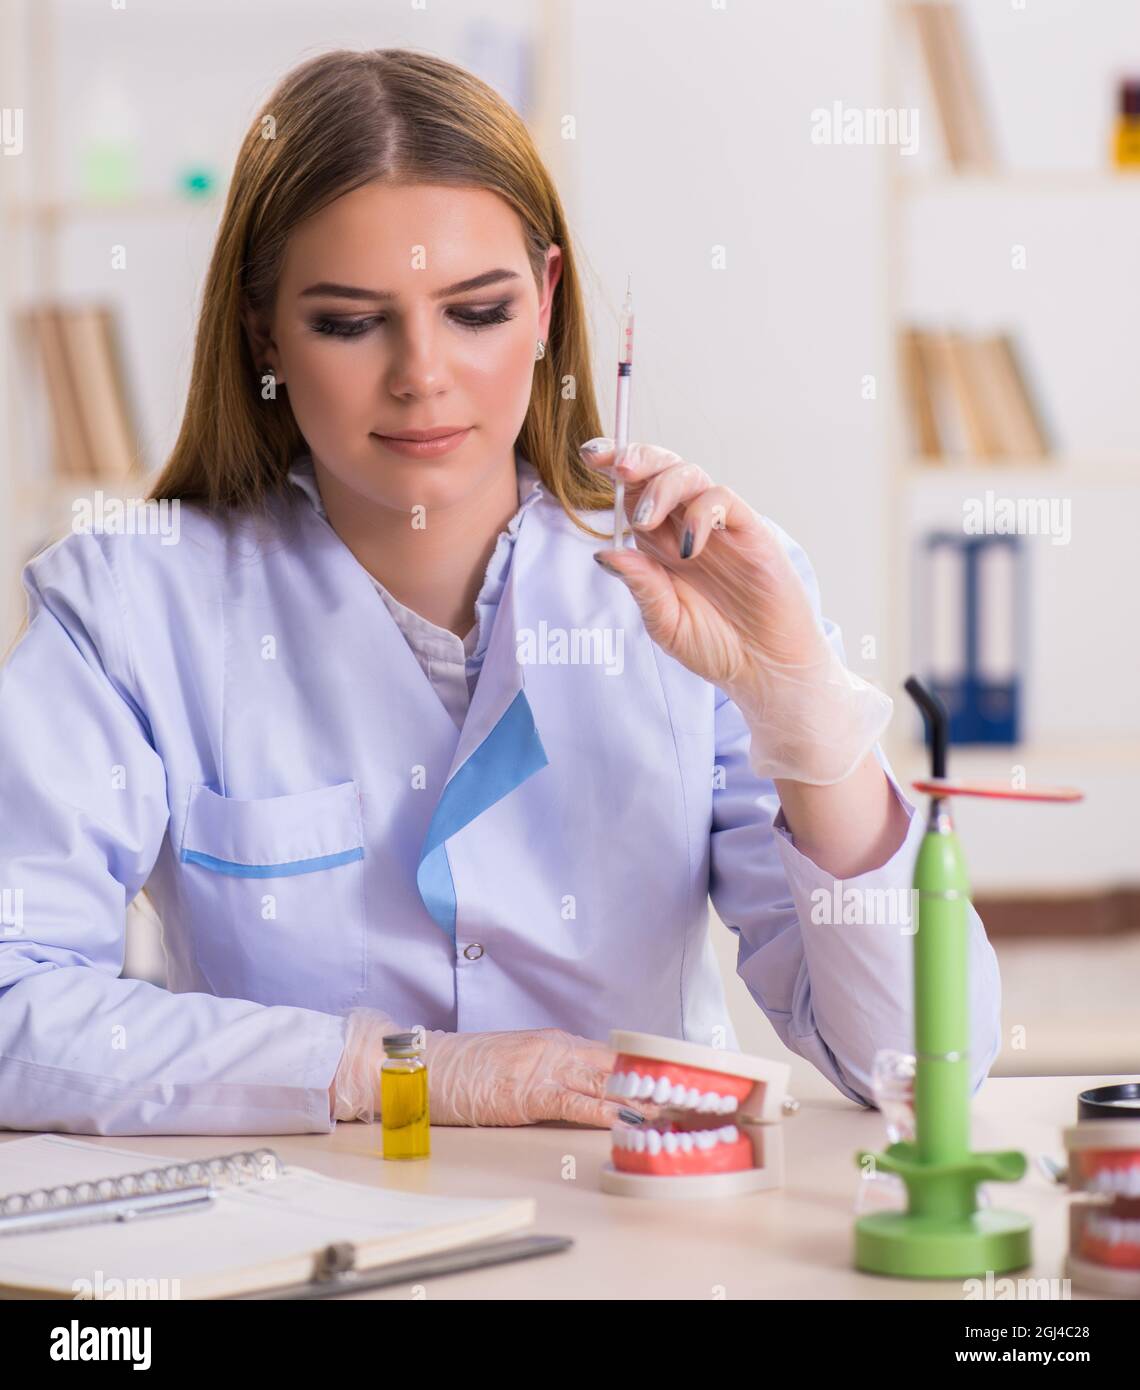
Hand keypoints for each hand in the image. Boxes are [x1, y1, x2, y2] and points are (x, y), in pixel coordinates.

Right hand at [332, 1009, 666, 1128]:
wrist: (426, 1065)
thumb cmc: (468, 1070)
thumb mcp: (519, 1063)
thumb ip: (554, 1072)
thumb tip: (589, 1090)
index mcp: (557, 1042)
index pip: (615, 1055)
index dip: (650, 1070)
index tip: (682, 1080)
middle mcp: (557, 1049)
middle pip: (620, 1066)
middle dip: (656, 1082)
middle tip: (695, 1095)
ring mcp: (544, 1068)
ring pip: (606, 1082)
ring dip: (642, 1099)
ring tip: (677, 1110)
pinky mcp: (529, 1092)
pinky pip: (575, 1104)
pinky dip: (605, 1113)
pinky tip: (629, 1122)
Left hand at [580, 438, 891, 784]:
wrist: (765, 670)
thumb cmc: (716, 648)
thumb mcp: (665, 623)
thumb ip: (641, 586)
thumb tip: (603, 553)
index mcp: (660, 545)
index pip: (635, 492)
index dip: (613, 466)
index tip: (589, 455)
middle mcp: (687, 529)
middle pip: (660, 470)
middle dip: (634, 458)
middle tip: (615, 466)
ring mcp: (719, 529)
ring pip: (690, 476)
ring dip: (661, 487)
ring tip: (645, 519)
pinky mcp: (751, 533)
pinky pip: (723, 500)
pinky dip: (701, 512)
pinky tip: (690, 547)